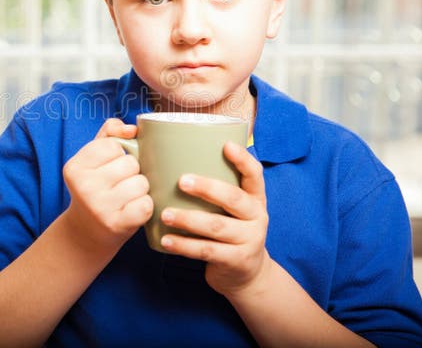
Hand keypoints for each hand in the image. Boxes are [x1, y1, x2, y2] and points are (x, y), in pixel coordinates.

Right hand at [63, 118, 153, 251]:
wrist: (87, 232)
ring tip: (127, 197)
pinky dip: (145, 207)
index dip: (119, 154)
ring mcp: (99, 207)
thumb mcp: (93, 159)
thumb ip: (109, 133)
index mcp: (75, 167)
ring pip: (141, 183)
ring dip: (141, 189)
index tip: (110, 166)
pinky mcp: (116, 224)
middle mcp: (84, 186)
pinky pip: (146, 205)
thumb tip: (132, 128)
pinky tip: (133, 210)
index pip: (113, 144)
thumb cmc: (96, 188)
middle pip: (130, 163)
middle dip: (132, 172)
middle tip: (121, 184)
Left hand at [159, 141, 270, 296]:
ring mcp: (249, 240)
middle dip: (207, 188)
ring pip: (216, 226)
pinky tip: (166, 240)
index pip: (255, 174)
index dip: (243, 160)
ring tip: (165, 214)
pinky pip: (207, 251)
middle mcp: (257, 217)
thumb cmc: (231, 232)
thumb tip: (174, 162)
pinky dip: (184, 245)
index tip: (226, 145)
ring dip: (188, 219)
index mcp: (256, 199)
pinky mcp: (236, 260)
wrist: (247, 275)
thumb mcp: (234, 211)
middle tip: (181, 181)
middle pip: (234, 198)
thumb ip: (217, 192)